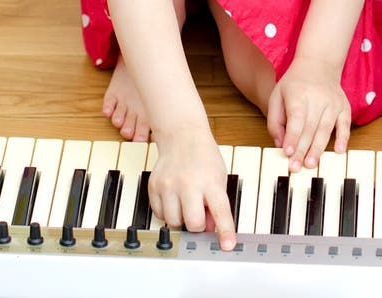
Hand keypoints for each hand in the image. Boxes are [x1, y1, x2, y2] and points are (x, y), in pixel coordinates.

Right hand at [148, 129, 235, 250]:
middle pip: (193, 223)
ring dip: (181, 219)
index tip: (228, 245)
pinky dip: (167, 212)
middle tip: (199, 213)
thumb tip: (210, 229)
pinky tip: (173, 197)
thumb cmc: (203, 156)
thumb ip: (216, 203)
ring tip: (185, 202)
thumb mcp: (219, 176)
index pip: (220, 211)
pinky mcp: (154, 187)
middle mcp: (189, 183)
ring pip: (173, 223)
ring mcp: (169, 185)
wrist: (182, 136)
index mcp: (210, 181)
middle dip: (197, 224)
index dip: (225, 231)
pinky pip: (159, 215)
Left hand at [267, 55, 351, 171]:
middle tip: (295, 168)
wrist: (318, 63)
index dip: (293, 136)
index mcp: (298, 94)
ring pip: (325, 129)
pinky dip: (343, 138)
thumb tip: (280, 143)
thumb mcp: (277, 95)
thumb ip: (274, 120)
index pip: (296, 118)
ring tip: (310, 165)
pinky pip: (345, 124)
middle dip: (302, 150)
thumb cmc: (295, 83)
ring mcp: (333, 103)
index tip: (288, 152)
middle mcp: (317, 98)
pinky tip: (339, 151)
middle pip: (310, 128)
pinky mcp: (344, 107)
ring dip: (318, 149)